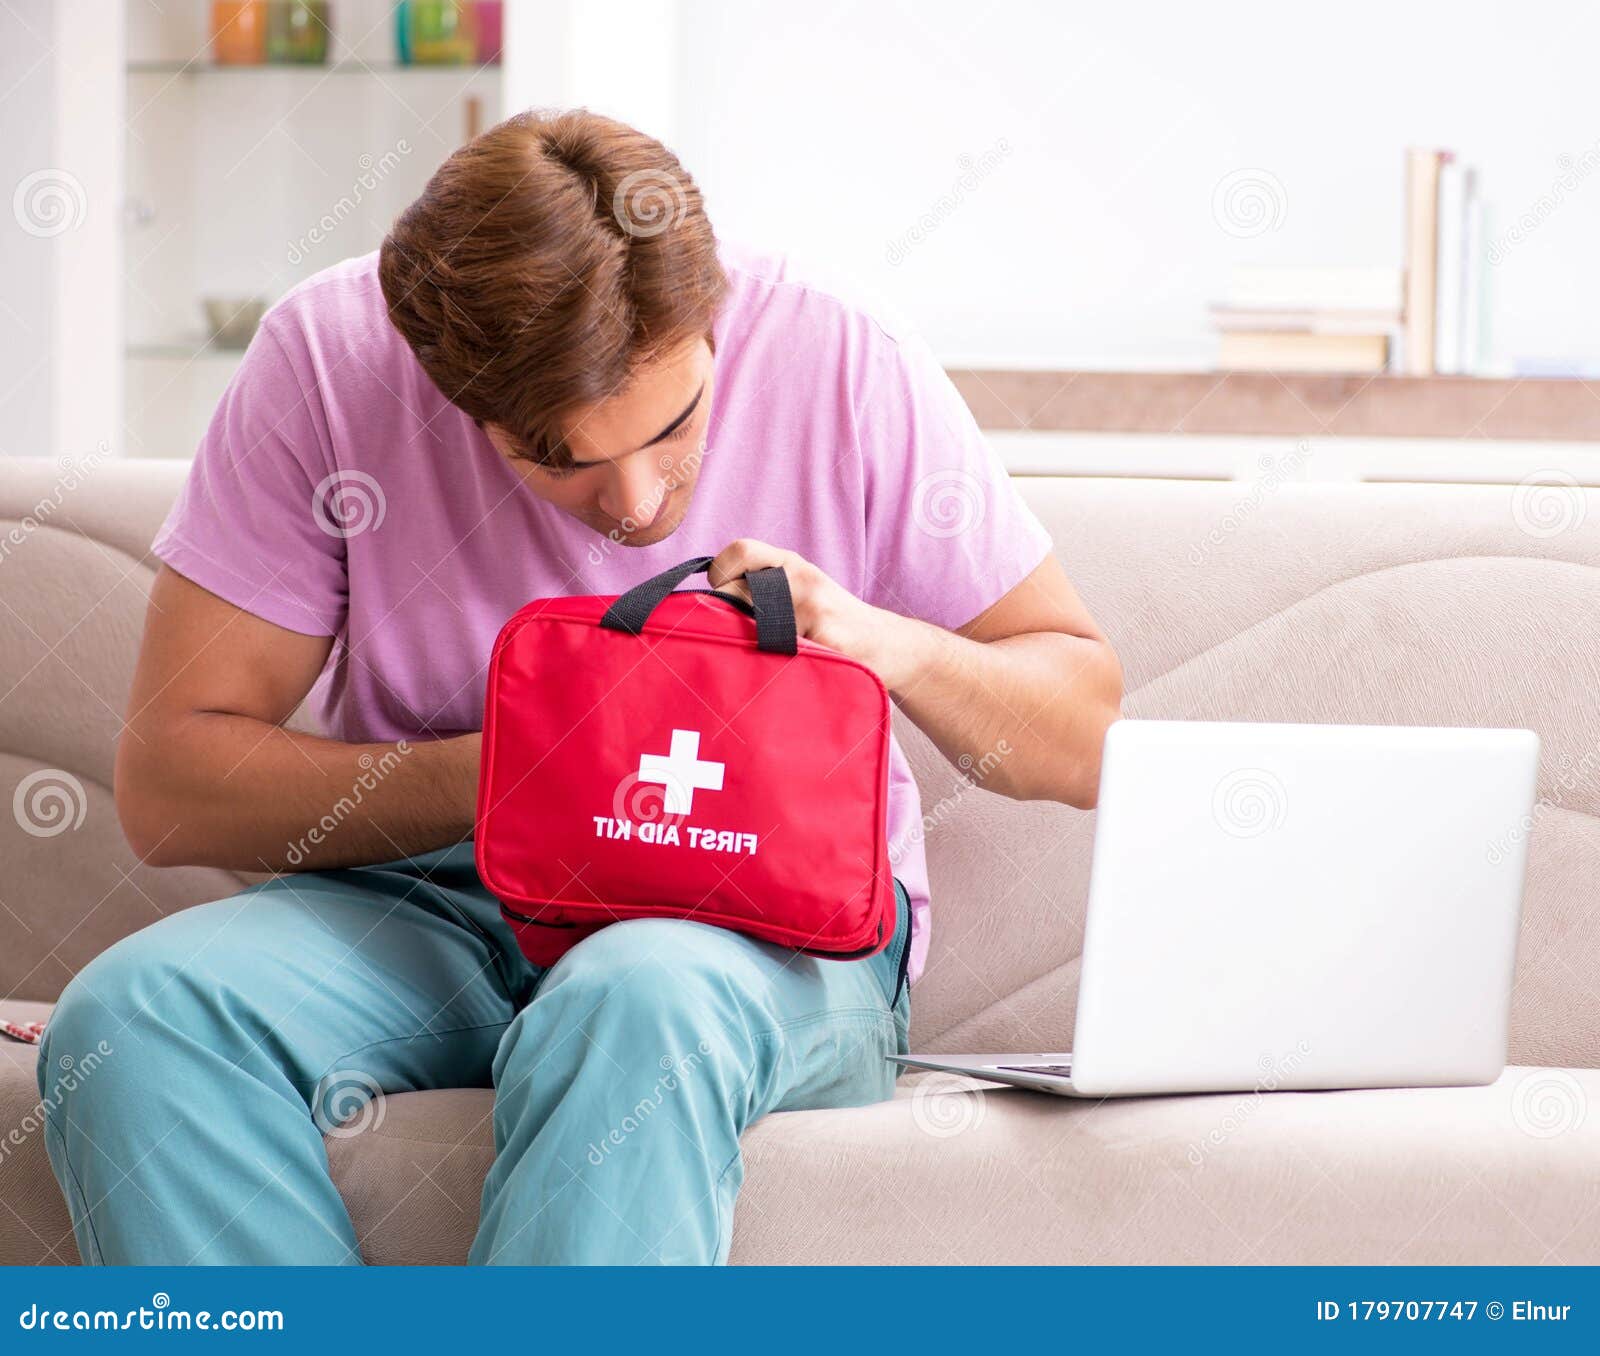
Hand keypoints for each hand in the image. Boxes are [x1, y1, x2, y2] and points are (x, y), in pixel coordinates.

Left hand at [706, 539, 919, 686]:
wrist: (890, 647)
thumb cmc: (833, 624)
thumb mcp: (801, 591)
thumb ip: (762, 591)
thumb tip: (705, 608)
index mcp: (790, 564)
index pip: (739, 549)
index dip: (720, 573)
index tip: (721, 598)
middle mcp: (800, 579)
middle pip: (735, 595)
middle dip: (729, 623)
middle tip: (743, 643)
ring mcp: (813, 607)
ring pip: (752, 631)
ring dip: (753, 652)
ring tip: (772, 661)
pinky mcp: (825, 638)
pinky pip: (779, 659)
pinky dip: (779, 673)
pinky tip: (796, 675)